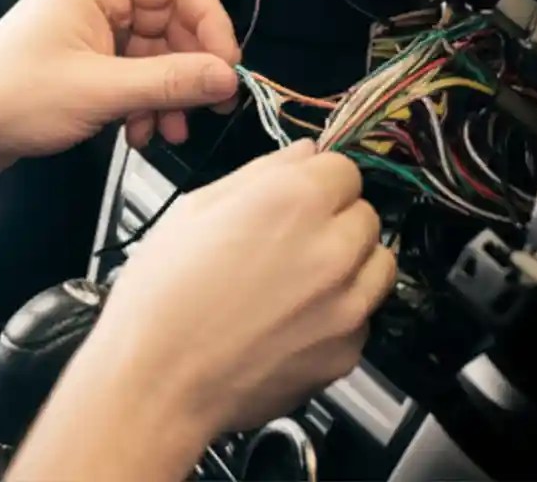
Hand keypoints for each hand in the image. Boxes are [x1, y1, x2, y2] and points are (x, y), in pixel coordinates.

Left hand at [0, 0, 240, 163]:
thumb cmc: (1, 95)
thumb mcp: (100, 91)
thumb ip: (169, 82)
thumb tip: (220, 75)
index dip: (210, 23)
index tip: (224, 64)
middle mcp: (93, 0)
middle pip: (173, 21)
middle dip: (190, 68)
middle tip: (207, 104)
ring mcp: (89, 32)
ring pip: (157, 55)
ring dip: (169, 94)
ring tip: (168, 128)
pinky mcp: (85, 63)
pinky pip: (135, 75)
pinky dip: (146, 103)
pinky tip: (141, 131)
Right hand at [90, 140, 395, 435]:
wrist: (158, 382)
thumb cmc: (161, 299)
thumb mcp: (193, 211)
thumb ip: (260, 174)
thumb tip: (301, 155)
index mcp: (292, 201)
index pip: (344, 167)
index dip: (316, 180)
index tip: (300, 195)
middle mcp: (331, 249)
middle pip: (366, 214)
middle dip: (334, 220)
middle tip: (289, 241)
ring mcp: (346, 304)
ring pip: (379, 263)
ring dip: (349, 263)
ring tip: (298, 279)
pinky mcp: (347, 351)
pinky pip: (362, 317)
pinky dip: (338, 314)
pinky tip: (292, 319)